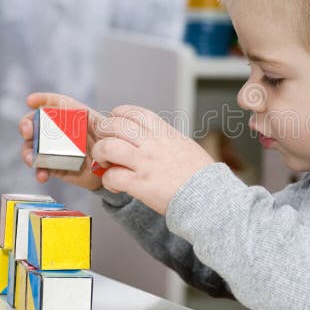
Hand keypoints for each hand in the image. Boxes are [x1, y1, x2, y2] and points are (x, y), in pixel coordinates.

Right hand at [19, 92, 102, 190]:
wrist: (114, 169)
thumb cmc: (111, 143)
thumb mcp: (106, 130)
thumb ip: (97, 123)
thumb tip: (92, 124)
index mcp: (71, 116)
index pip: (54, 104)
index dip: (42, 100)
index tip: (31, 100)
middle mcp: (58, 131)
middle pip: (36, 124)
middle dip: (26, 125)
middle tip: (26, 130)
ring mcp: (53, 149)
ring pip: (32, 147)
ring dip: (27, 152)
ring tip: (31, 159)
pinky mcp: (54, 167)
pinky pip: (41, 168)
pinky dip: (39, 172)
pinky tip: (42, 175)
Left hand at [91, 105, 214, 214]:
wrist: (210, 197)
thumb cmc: (200, 175)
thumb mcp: (185, 145)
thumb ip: (165, 139)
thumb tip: (151, 136)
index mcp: (164, 133)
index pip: (134, 112)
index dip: (118, 114)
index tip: (115, 121)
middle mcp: (152, 144)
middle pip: (115, 125)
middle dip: (103, 131)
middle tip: (103, 141)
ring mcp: (145, 164)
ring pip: (108, 147)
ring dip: (100, 153)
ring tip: (103, 161)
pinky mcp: (140, 185)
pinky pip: (112, 176)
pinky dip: (107, 180)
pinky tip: (114, 184)